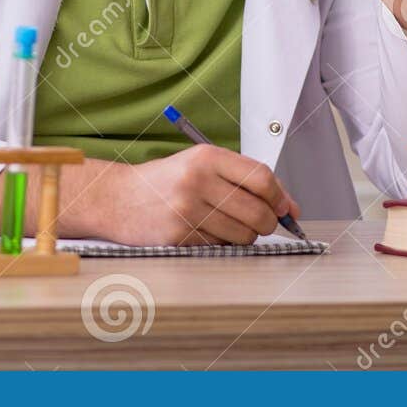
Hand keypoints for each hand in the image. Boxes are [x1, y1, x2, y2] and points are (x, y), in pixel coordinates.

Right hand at [87, 146, 298, 245]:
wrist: (116, 198)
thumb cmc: (164, 182)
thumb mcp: (201, 166)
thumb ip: (244, 180)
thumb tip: (290, 207)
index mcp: (206, 157)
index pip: (262, 177)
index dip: (280, 197)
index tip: (284, 208)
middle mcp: (197, 181)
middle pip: (258, 212)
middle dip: (267, 223)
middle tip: (260, 223)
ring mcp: (187, 211)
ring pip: (243, 235)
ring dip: (244, 237)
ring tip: (225, 226)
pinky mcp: (179, 236)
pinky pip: (220, 248)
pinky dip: (221, 245)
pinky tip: (205, 233)